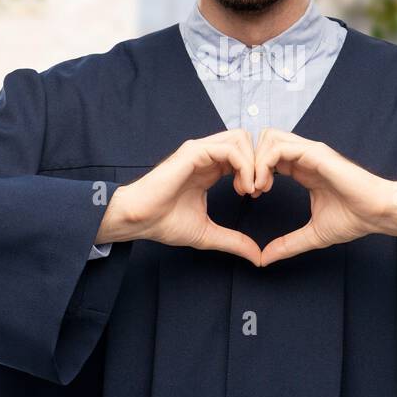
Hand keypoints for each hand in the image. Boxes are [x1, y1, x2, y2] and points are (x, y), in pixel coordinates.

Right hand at [96, 129, 266, 265]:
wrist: (138, 220)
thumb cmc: (164, 223)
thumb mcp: (208, 233)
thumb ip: (234, 241)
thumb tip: (257, 257)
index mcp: (210, 169)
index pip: (243, 154)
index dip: (256, 171)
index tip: (256, 195)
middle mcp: (206, 155)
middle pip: (245, 140)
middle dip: (259, 162)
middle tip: (258, 190)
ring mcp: (200, 151)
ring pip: (241, 138)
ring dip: (253, 163)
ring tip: (250, 189)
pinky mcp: (193, 152)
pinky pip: (230, 149)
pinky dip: (244, 166)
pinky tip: (242, 187)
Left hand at [253, 129, 396, 266]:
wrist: (377, 213)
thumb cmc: (353, 219)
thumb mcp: (312, 235)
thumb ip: (287, 244)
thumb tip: (264, 259)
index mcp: (303, 169)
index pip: (269, 156)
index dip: (255, 172)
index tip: (251, 194)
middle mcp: (304, 156)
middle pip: (264, 140)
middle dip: (250, 162)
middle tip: (249, 189)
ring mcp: (310, 152)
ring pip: (268, 137)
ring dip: (256, 161)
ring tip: (257, 187)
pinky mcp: (315, 153)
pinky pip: (279, 147)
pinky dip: (265, 163)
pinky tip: (265, 185)